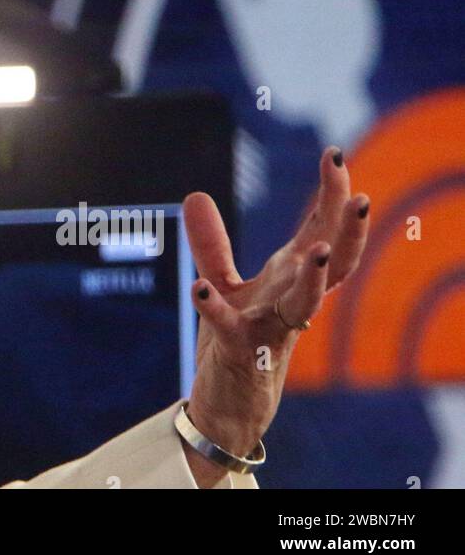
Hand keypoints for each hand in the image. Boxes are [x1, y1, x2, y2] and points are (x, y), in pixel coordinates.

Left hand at [181, 146, 370, 478]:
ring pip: (302, 303)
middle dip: (345, 231)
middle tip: (360, 197)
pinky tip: (198, 287)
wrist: (229, 400)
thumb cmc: (240, 339)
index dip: (331, 194)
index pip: (321, 230)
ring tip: (313, 248)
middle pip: (330, 262)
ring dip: (310, 278)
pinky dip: (214, 306)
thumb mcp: (225, 282)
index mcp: (290, 277)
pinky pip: (230, 327)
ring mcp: (271, 327)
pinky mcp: (240, 350)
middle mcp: (291, 300)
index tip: (335, 154)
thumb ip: (211, 242)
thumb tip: (195, 195)